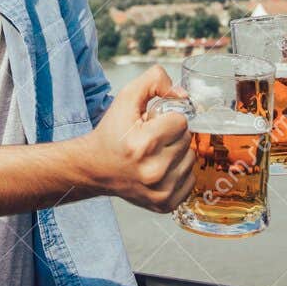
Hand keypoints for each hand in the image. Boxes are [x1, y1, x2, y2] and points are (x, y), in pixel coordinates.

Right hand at [84, 65, 194, 211]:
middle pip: (187, 140)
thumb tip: (184, 94)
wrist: (95, 168)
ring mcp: (161, 191)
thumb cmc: (112, 133)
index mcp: (143, 145)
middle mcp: (153, 171)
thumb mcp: (126, 98)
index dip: (167, 119)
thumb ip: (154, 81)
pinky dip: (178, 172)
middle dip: (171, 135)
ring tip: (155, 154)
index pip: (181, 121)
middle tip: (151, 139)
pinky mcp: (166, 204)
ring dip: (177, 153)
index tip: (151, 125)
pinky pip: (191, 180)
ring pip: (191, 159)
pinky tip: (160, 169)